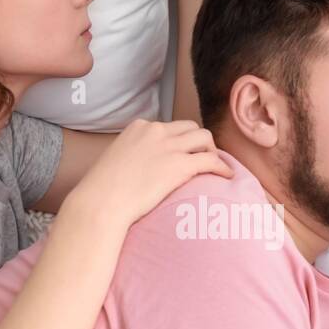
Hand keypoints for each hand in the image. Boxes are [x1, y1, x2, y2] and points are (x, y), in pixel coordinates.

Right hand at [66, 119, 232, 226]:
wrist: (102, 202)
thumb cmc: (102, 191)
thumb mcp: (115, 161)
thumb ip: (132, 156)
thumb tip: (139, 168)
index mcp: (139, 127)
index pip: (167, 126)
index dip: (178, 140)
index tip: (181, 153)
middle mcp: (155, 131)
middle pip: (189, 127)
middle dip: (198, 141)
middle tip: (202, 158)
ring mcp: (169, 146)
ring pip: (204, 137)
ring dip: (212, 150)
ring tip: (214, 166)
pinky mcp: (180, 164)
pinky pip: (211, 160)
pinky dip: (222, 167)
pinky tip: (227, 177)